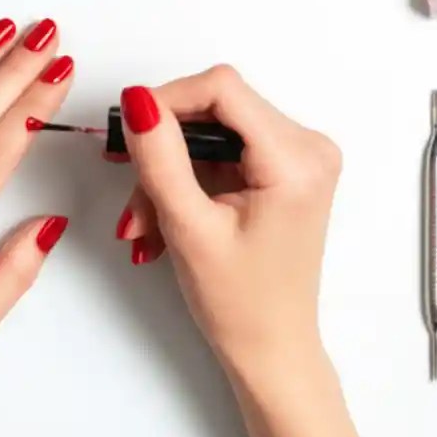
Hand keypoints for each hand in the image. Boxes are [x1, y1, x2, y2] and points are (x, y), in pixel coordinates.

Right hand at [113, 66, 360, 436]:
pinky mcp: (281, 169)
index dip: (167, 99)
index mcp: (297, 159)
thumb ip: (160, 158)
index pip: (221, 88)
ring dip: (169, 171)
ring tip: (145, 222)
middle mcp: (307, 148)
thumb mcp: (188, 227)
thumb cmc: (242, 304)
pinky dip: (187, 180)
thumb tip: (138, 100)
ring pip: (210, 132)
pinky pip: (221, 152)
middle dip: (163, 149)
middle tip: (132, 192)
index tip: (128, 130)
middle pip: (214, 109)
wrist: (272, 348)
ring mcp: (297, 158)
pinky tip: (166, 218)